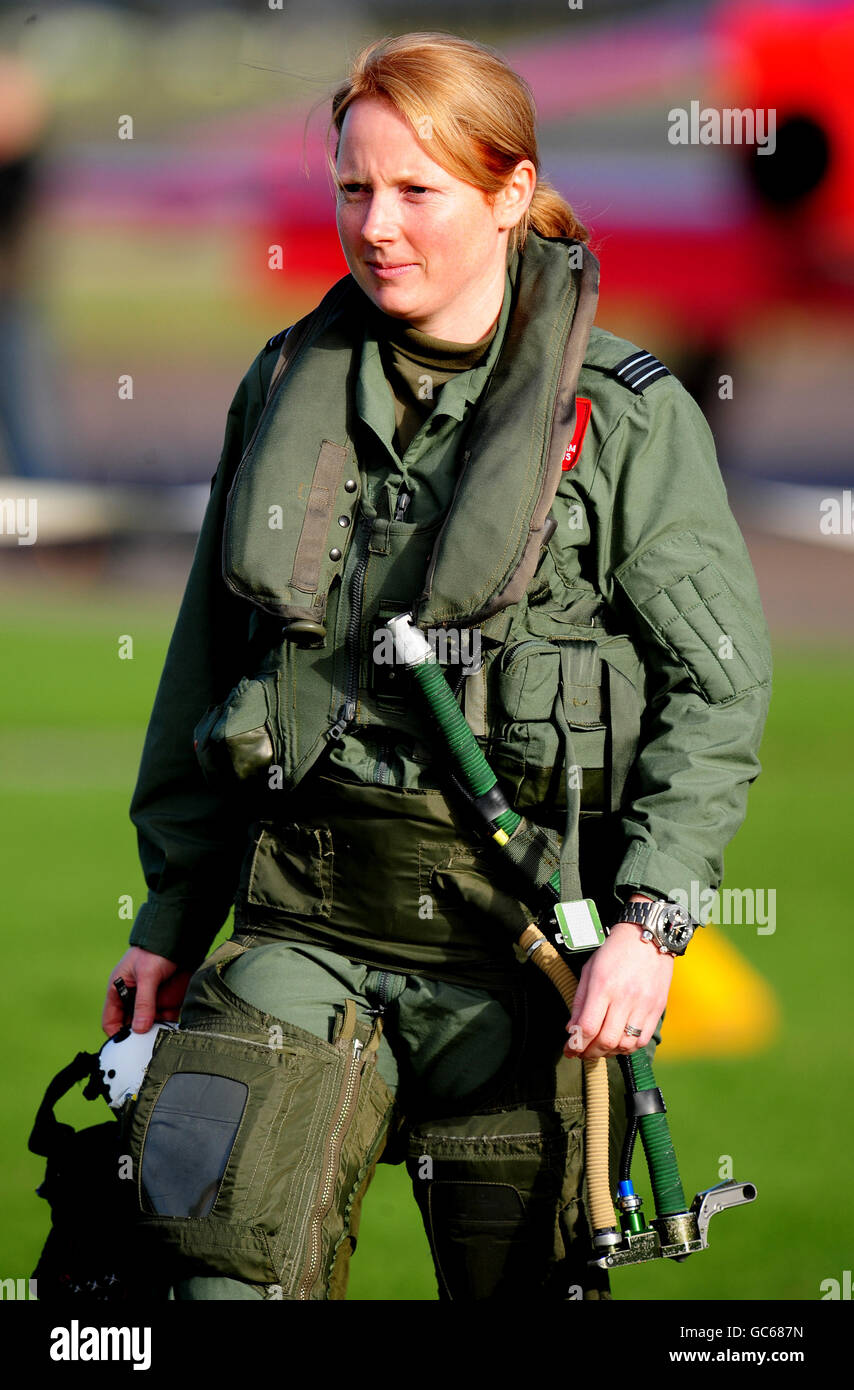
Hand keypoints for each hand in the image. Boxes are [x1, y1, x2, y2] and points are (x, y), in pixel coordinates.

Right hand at [102, 946, 194, 1036]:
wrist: (181, 940)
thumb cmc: (155, 951)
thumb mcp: (147, 975)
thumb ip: (144, 1002)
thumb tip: (139, 1029)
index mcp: (119, 992)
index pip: (111, 1021)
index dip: (116, 1034)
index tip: (126, 1045)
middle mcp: (134, 1001)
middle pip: (131, 1027)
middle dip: (137, 1038)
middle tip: (145, 1048)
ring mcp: (151, 1003)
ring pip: (149, 1028)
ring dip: (154, 1035)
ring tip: (161, 1042)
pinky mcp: (169, 1003)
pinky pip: (167, 1022)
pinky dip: (169, 1029)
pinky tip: (174, 1035)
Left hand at [564, 902, 673, 1060]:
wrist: (648, 937)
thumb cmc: (615, 951)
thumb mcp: (589, 970)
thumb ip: (580, 1001)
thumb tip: (572, 1029)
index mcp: (603, 986)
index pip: (588, 1027)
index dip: (576, 1045)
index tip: (569, 1050)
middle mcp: (625, 998)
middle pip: (606, 1040)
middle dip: (590, 1053)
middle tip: (583, 1053)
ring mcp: (643, 1004)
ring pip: (625, 1044)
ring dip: (610, 1053)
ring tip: (600, 1049)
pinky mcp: (657, 1008)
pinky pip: (643, 1039)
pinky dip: (629, 1047)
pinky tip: (620, 1042)